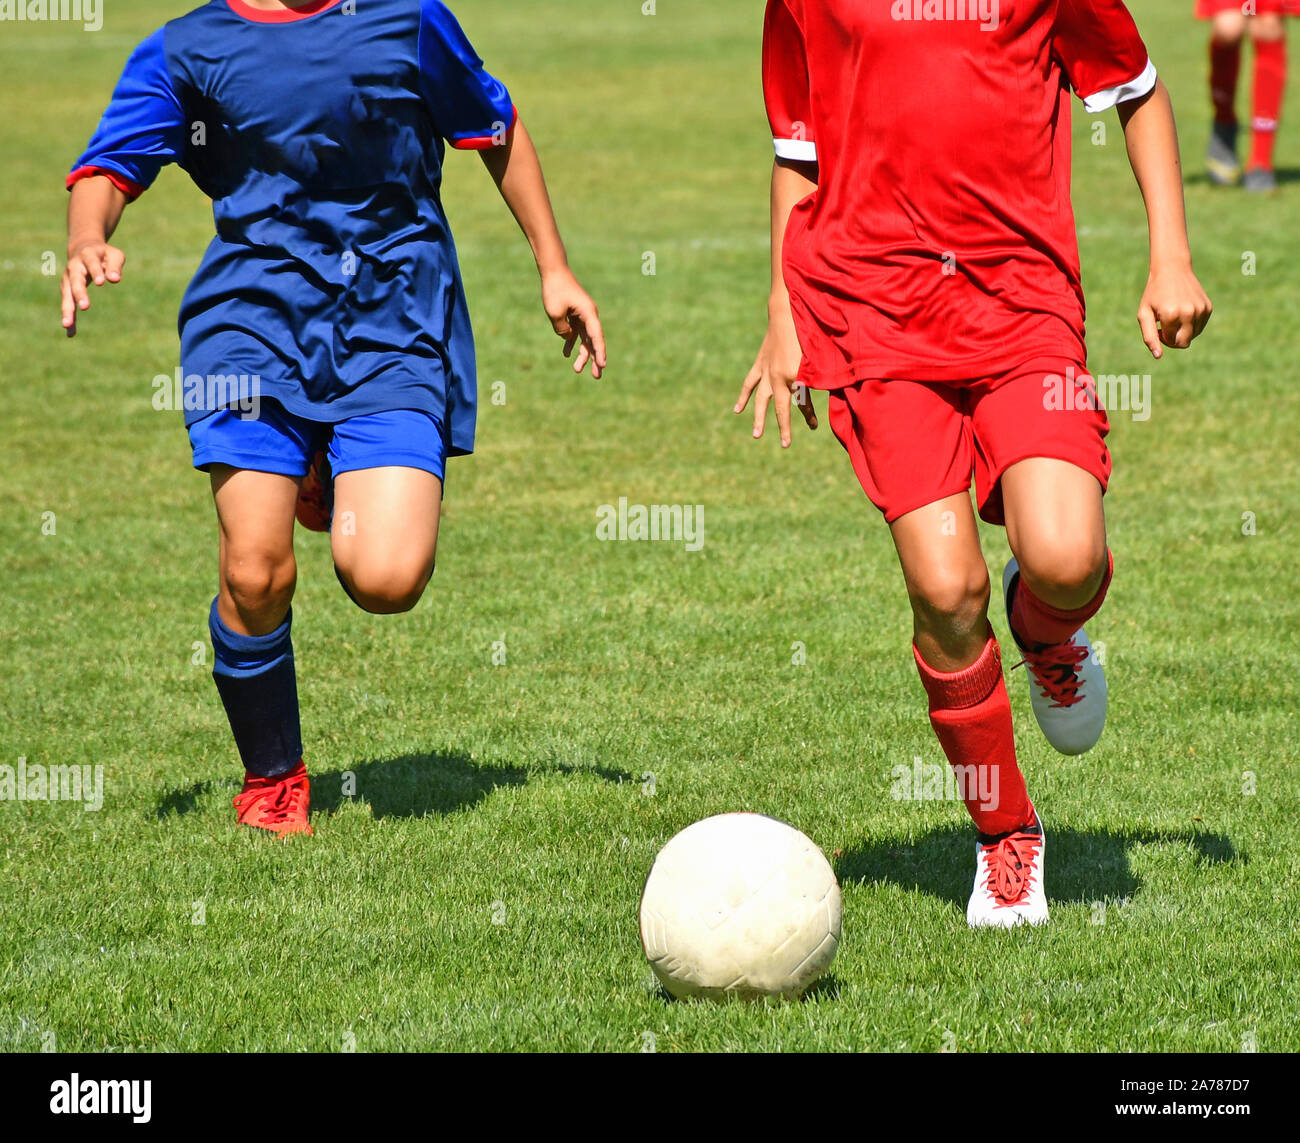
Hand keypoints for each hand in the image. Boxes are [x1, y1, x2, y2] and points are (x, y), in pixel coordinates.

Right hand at [61, 240, 124, 336]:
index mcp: (87, 255)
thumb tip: (115, 280)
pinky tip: (70, 333)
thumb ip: (115, 266)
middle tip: (84, 307)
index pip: (91, 263)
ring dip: (67, 309)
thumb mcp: (114, 255)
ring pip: (66, 294)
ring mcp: (68, 279)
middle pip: (75, 280)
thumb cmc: (104, 254)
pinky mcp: (67, 289)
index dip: (96, 272)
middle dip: (79, 293)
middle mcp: (74, 267)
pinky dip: (70, 317)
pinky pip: (68, 304)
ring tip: (67, 324)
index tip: (101, 283)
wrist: (84, 248)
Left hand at [541, 268, 605, 377]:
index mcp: (588, 313)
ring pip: (585, 339)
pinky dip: (571, 343)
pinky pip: (576, 333)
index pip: (596, 336)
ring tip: (577, 370)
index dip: (600, 352)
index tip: (602, 365)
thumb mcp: (555, 313)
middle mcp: (589, 316)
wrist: (554, 272)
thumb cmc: (555, 290)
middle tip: (597, 376)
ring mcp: (583, 316)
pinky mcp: (576, 315)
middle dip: (595, 359)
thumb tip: (568, 338)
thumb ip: (562, 330)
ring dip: (582, 354)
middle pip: (594, 341)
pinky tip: (566, 354)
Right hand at [733, 316, 815, 447]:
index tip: (815, 426)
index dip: (809, 416)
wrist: (787, 311)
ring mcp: (766, 371)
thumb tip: (821, 393)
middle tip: (786, 445)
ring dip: (759, 418)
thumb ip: (817, 376)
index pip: (803, 403)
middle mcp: (778, 377)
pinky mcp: (760, 364)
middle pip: (781, 408)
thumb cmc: (807, 331)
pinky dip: (743, 397)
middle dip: (784, 427)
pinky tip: (737, 410)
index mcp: (795, 375)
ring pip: (761, 400)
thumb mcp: (817, 355)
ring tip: (756, 435)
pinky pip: (750, 383)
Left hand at [1137, 262, 1211, 357]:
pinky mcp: (1208, 308)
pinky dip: (1191, 324)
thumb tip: (1159, 356)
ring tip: (1174, 316)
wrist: (1173, 270)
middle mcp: (1189, 313)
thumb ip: (1149, 337)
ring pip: (1193, 336)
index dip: (1162, 338)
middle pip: (1184, 343)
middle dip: (1173, 340)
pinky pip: (1200, 327)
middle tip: (1165, 326)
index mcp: (1171, 315)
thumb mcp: (1144, 314)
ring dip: (1183, 331)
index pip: (1171, 343)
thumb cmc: (1154, 294)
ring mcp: (1201, 310)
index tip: (1157, 326)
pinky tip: (1183, 311)